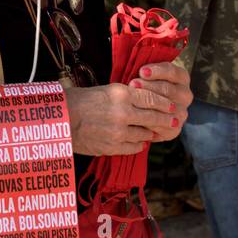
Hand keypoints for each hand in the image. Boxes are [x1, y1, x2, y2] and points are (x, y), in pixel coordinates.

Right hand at [64, 62, 192, 156]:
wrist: (62, 119)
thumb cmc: (82, 101)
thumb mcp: (106, 90)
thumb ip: (128, 96)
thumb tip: (147, 101)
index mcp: (122, 94)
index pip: (152, 99)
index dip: (165, 104)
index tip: (172, 106)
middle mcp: (123, 112)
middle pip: (153, 117)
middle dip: (166, 120)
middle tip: (175, 121)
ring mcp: (118, 132)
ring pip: (145, 134)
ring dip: (149, 133)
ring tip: (152, 131)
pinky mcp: (112, 147)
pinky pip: (134, 147)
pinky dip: (138, 144)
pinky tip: (138, 142)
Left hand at [127, 60, 192, 143]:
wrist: (143, 115)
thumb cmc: (142, 89)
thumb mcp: (146, 77)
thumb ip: (146, 72)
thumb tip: (140, 69)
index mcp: (182, 78)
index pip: (173, 72)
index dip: (157, 71)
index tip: (142, 71)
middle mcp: (186, 95)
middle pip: (169, 89)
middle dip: (149, 86)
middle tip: (133, 84)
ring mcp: (182, 113)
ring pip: (166, 107)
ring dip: (148, 102)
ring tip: (132, 97)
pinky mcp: (174, 129)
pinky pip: (162, 125)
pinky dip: (149, 119)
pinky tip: (137, 115)